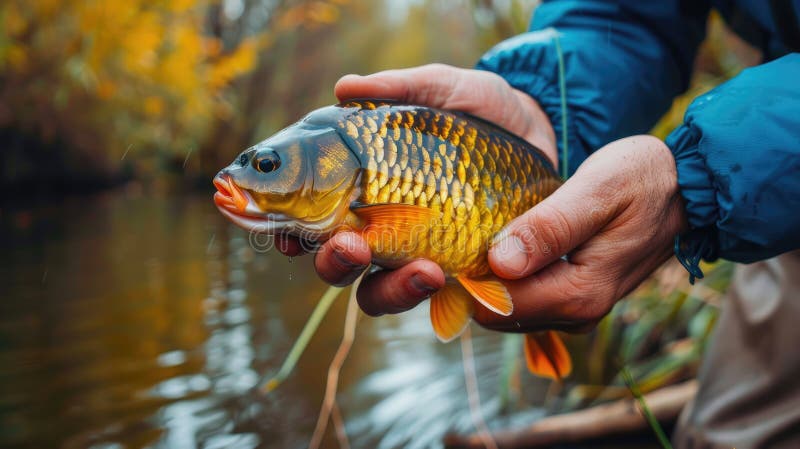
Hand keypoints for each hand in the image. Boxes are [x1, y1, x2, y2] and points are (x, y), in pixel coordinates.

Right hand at [276, 63, 556, 314]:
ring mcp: (416, 252)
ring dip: (389, 287)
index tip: (286, 232)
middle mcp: (380, 226)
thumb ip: (398, 90)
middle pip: (335, 260)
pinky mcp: (455, 271)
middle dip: (333, 261)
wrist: (540, 135)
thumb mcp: (444, 91)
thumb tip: (344, 89)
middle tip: (349, 245)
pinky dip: (429, 292)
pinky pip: (431, 299)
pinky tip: (443, 273)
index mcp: (363, 185)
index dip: (289, 228)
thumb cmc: (482, 111)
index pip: (311, 213)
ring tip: (420, 268)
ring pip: (376, 291)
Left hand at [479, 135, 687, 331]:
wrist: (688, 187)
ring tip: (488, 230)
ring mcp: (578, 309)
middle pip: (496, 312)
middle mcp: (577, 313)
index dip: (466, 275)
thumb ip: (549, 228)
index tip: (455, 238)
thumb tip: (500, 263)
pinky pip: (526, 297)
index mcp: (579, 293)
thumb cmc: (643, 179)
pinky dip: (510, 275)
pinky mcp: (576, 298)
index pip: (494, 306)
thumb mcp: (596, 191)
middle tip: (467, 229)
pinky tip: (510, 241)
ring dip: (490, 276)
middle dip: (475, 277)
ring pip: (508, 307)